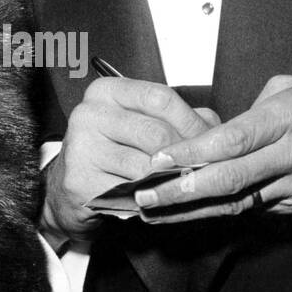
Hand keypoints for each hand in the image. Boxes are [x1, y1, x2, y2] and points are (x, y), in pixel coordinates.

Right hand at [42, 78, 217, 243]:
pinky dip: (151, 200)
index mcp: (106, 91)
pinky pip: (131, 193)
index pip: (159, 97)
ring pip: (147, 167)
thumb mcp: (143, 124)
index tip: (212, 144)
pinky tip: (157, 200)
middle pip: (156, 133)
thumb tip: (218, 130)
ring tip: (182, 188)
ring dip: (171, 182)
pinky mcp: (79, 180)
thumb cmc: (115, 150)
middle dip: (188, 157)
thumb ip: (179, 120)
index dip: (191, 122)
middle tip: (204, 173)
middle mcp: (88, 113)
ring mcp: (80, 146)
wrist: (73, 185)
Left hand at [133, 76, 291, 221]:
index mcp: (287, 119)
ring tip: (156, 210)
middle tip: (145, 194)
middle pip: (229, 179)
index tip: (159, 158)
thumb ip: (252, 108)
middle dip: (181, 190)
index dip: (191, 153)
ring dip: (194, 208)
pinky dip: (223, 210)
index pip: (231, 141)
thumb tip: (218, 127)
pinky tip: (192, 212)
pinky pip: (257, 207)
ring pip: (239, 201)